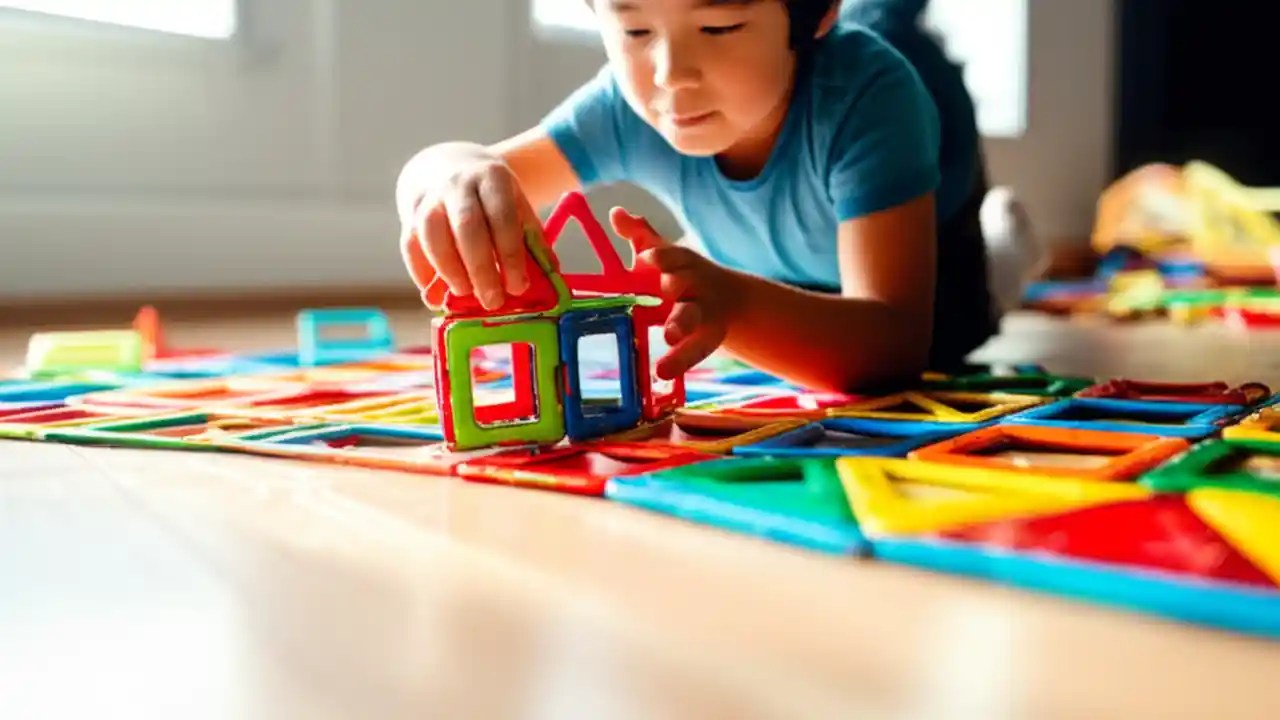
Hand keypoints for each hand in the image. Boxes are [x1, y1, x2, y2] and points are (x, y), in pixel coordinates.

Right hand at [399, 146, 539, 309]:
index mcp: (492, 178)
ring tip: (464, 294)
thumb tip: (548, 277)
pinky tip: (435, 295)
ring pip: (431, 233)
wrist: (449, 165)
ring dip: (448, 270)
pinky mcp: (408, 213)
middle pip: (466, 226)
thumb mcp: (516, 205)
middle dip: (480, 268)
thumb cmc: (490, 197)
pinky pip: (410, 245)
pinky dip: (421, 274)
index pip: (502, 217)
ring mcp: (429, 197)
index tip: (517, 286)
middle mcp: (457, 184)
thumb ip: (530, 238)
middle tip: (492, 300)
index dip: (510, 255)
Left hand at [610, 208, 738, 379]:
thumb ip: (642, 236)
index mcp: (684, 265)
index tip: (646, 258)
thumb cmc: (683, 274)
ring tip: (668, 352)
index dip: (661, 258)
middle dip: (677, 296)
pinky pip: (693, 353)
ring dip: (681, 336)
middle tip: (668, 310)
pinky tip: (663, 373)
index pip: (674, 257)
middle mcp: (695, 288)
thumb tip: (616, 213)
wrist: (730, 299)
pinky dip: (679, 362)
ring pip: (693, 321)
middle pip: (685, 287)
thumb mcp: (666, 254)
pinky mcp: (705, 340)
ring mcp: (704, 315)